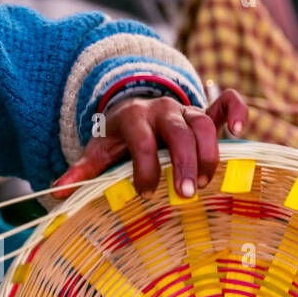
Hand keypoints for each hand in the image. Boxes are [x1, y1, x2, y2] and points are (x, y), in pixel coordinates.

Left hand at [52, 88, 247, 199]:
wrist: (133, 111)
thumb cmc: (117, 139)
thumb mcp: (99, 150)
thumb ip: (84, 169)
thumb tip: (56, 191)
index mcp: (134, 118)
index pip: (141, 140)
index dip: (144, 166)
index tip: (144, 192)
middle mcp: (163, 110)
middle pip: (179, 131)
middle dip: (184, 162)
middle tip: (187, 194)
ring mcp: (186, 110)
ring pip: (204, 123)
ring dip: (209, 152)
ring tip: (207, 182)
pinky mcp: (205, 112)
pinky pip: (226, 102)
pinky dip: (236, 111)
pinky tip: (241, 132)